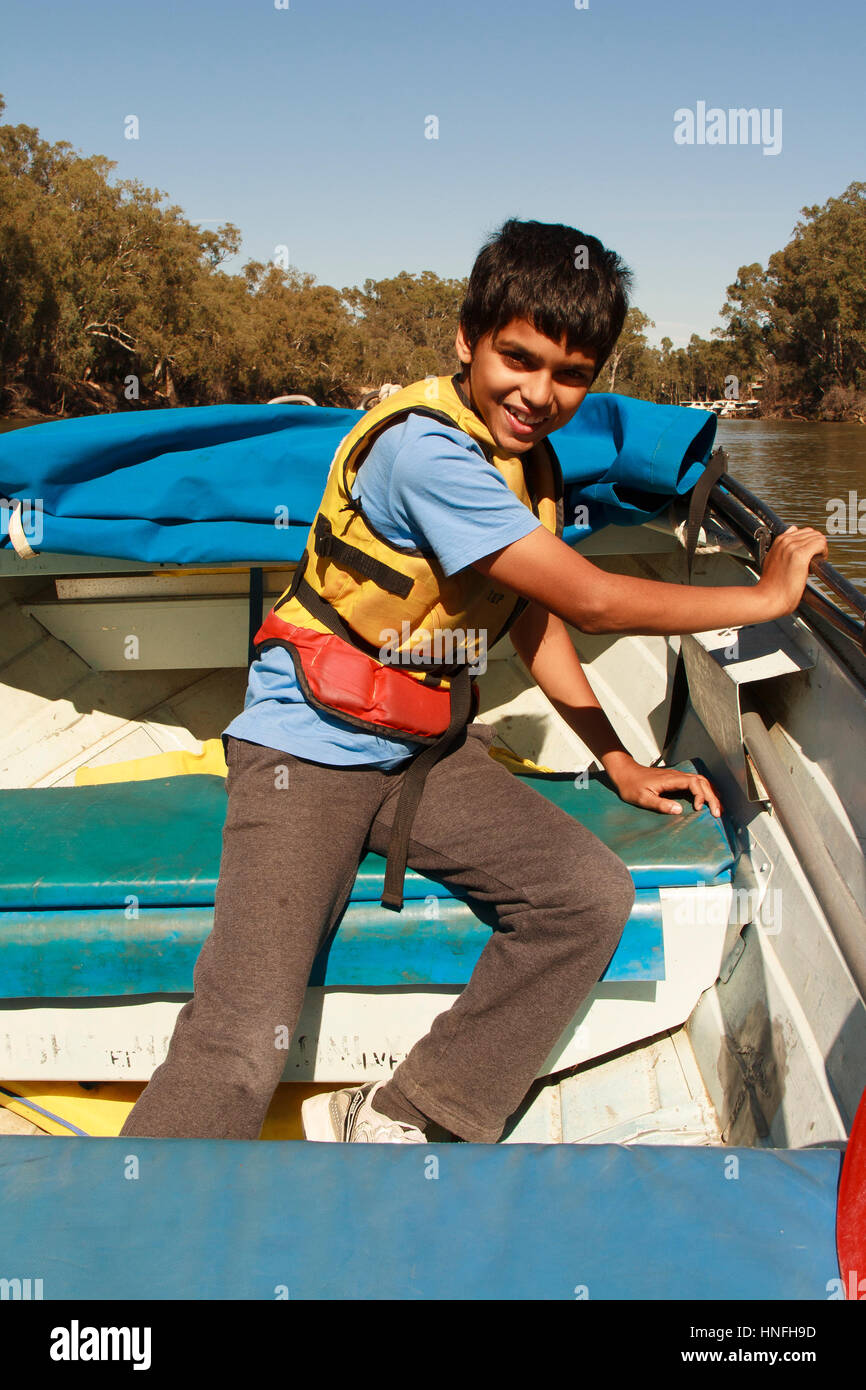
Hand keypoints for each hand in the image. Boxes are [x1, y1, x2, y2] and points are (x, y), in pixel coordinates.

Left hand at [607, 756, 722, 816]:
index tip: (699, 809)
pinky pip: (696, 783)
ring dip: (711, 794)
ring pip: (701, 781)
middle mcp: (677, 776)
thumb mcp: (642, 798)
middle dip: (712, 797)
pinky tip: (708, 800)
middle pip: (702, 782)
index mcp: (671, 779)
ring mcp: (678, 777)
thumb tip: (678, 810)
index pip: (694, 783)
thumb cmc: (631, 786)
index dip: (701, 796)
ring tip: (717, 808)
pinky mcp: (676, 780)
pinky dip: (705, 791)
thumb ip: (660, 804)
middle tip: (718, 813)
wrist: (625, 773)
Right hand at [758, 525, 828, 616]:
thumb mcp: (772, 562)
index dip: (809, 543)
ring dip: (821, 548)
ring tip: (816, 563)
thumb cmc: (772, 586)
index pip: (803, 531)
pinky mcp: (800, 555)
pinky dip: (824, 552)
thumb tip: (792, 541)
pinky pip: (820, 543)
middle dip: (817, 544)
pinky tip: (819, 562)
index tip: (809, 556)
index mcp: (779, 541)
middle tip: (815, 560)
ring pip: (818, 537)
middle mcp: (785, 541)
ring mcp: (792, 547)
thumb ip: (781, 550)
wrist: (768, 598)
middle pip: (812, 533)